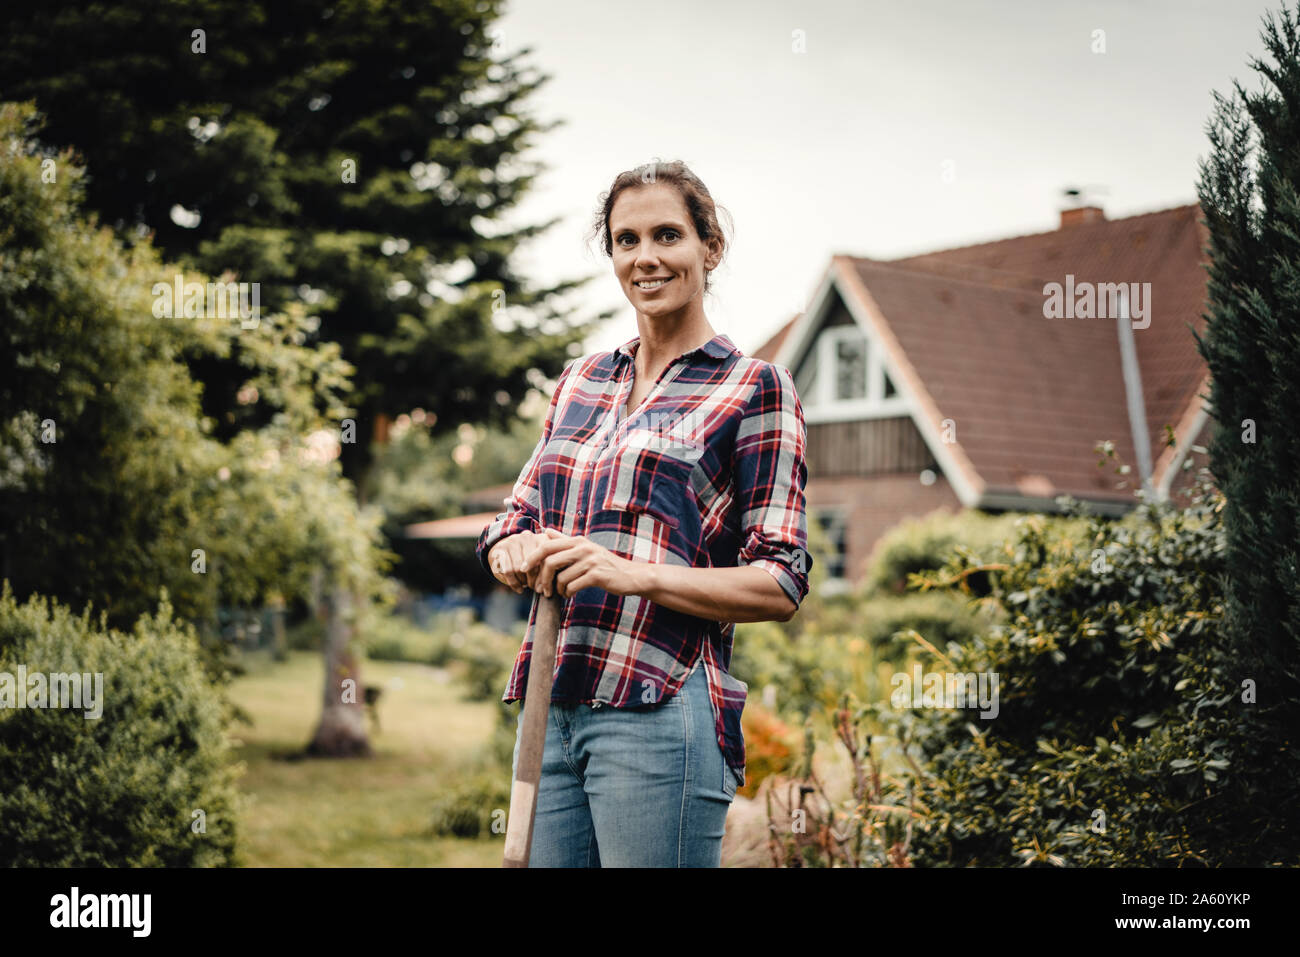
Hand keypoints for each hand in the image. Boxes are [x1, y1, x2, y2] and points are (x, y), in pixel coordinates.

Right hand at [486, 531, 546, 593]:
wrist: (505, 550)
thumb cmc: (528, 559)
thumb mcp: (541, 559)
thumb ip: (545, 568)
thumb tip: (542, 588)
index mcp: (540, 538)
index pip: (545, 558)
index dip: (545, 574)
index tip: (545, 585)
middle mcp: (526, 537)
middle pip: (532, 564)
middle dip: (533, 579)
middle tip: (534, 587)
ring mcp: (512, 542)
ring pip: (518, 568)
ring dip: (523, 581)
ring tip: (526, 585)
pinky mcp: (500, 550)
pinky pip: (507, 571)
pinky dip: (514, 583)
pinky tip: (519, 588)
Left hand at [521, 527, 646, 598]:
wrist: (630, 576)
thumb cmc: (604, 564)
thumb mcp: (585, 549)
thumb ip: (564, 540)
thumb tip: (545, 530)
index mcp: (578, 541)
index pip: (547, 545)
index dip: (532, 557)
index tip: (523, 569)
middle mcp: (583, 548)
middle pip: (550, 561)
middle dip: (541, 578)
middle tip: (540, 590)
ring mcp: (591, 561)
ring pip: (561, 577)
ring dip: (556, 589)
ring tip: (560, 593)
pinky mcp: (597, 575)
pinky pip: (572, 586)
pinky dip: (567, 593)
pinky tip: (569, 595)